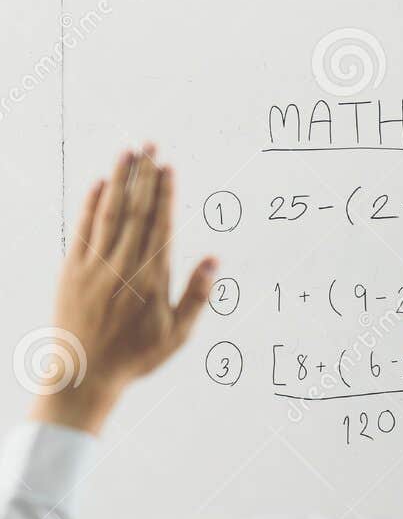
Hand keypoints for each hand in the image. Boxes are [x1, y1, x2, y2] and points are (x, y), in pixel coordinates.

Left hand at [27, 145, 215, 433]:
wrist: (83, 375)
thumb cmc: (136, 356)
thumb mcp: (178, 334)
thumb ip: (196, 295)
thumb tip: (213, 260)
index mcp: (151, 278)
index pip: (160, 225)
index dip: (165, 193)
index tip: (169, 166)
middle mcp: (122, 265)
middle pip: (135, 210)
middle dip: (144, 174)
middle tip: (150, 144)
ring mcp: (94, 266)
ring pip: (109, 212)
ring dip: (118, 179)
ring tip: (127, 152)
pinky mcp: (72, 271)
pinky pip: (82, 229)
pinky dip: (90, 204)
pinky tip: (98, 184)